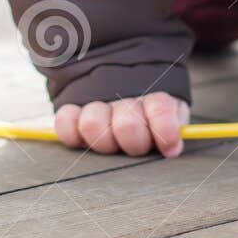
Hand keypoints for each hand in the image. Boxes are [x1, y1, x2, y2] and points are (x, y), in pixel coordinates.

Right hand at [53, 92, 189, 157]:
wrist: (124, 89)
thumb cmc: (151, 121)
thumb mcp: (172, 121)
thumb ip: (173, 131)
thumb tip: (172, 148)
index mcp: (154, 101)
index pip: (160, 108)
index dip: (164, 130)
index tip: (169, 148)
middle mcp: (124, 100)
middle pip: (126, 124)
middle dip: (133, 143)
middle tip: (135, 147)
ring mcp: (97, 105)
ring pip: (92, 123)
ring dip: (102, 140)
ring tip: (110, 143)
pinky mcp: (72, 112)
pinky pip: (65, 120)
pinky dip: (70, 132)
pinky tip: (82, 139)